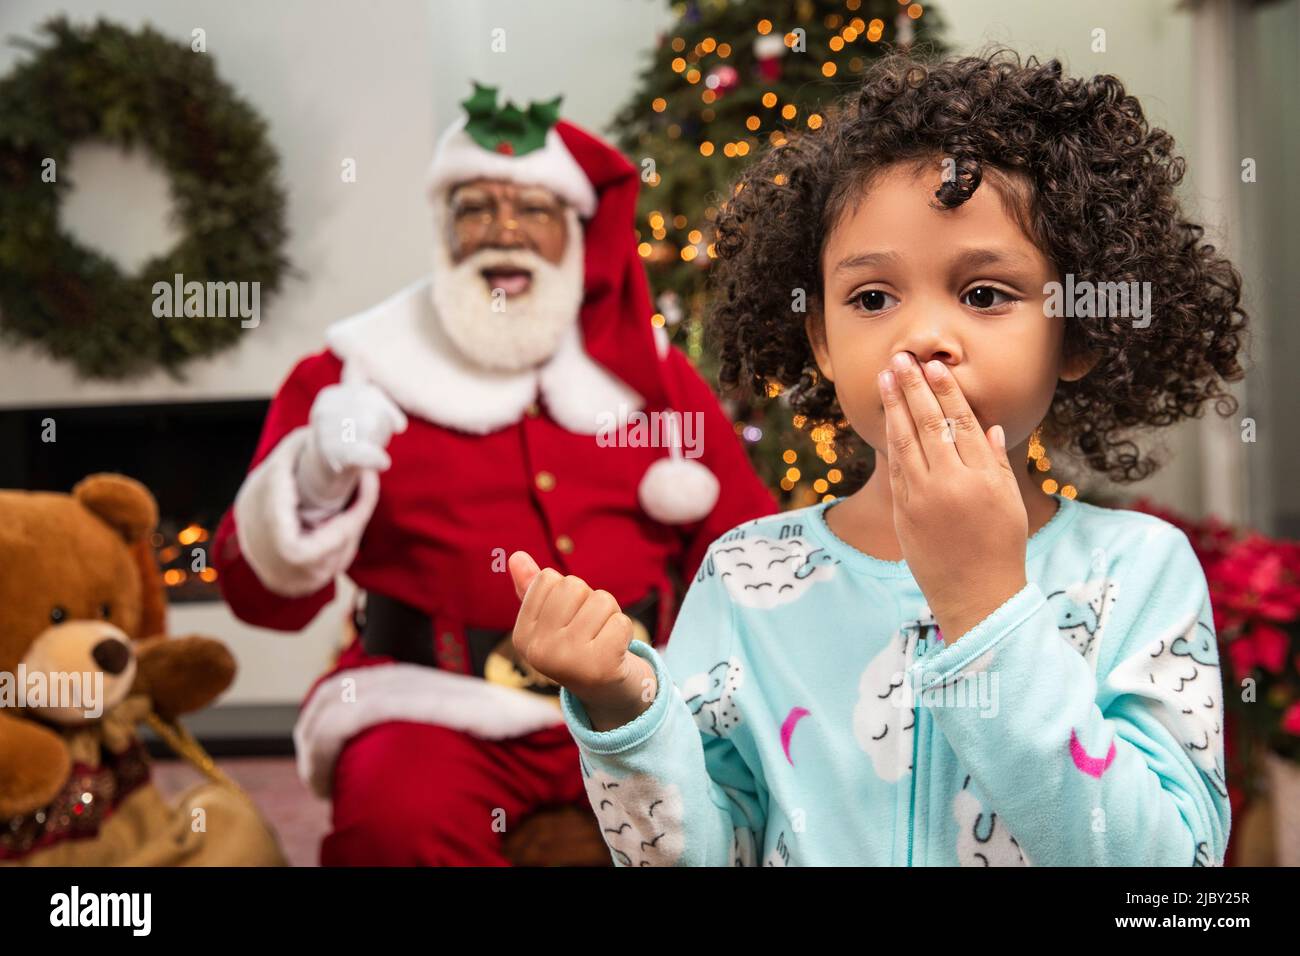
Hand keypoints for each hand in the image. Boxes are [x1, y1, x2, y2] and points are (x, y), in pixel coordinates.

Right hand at [296, 364, 407, 521]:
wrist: (323, 467)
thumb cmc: (344, 431)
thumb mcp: (349, 405)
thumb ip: (355, 382)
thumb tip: (355, 356)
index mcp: (330, 396)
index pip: (370, 395)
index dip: (390, 410)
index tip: (399, 426)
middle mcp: (323, 412)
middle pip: (373, 413)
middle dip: (384, 429)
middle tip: (380, 439)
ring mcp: (324, 435)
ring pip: (371, 431)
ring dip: (379, 443)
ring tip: (372, 449)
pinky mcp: (331, 458)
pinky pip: (364, 453)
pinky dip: (378, 459)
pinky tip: (383, 462)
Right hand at [508, 551, 656, 730]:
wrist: (610, 693)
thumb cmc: (580, 647)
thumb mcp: (554, 619)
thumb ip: (533, 589)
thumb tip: (516, 556)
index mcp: (522, 636)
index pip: (548, 579)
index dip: (568, 594)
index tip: (571, 622)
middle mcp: (539, 652)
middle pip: (573, 586)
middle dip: (590, 601)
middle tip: (592, 631)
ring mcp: (568, 661)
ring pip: (601, 600)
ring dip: (611, 616)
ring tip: (604, 640)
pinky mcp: (601, 667)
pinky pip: (621, 621)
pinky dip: (625, 631)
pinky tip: (617, 652)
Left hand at [879, 351, 1027, 642]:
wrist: (976, 597)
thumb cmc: (1001, 548)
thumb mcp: (1009, 502)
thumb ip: (997, 461)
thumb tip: (986, 426)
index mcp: (983, 477)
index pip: (961, 423)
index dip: (946, 392)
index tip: (935, 367)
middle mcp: (951, 483)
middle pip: (928, 424)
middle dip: (912, 388)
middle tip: (901, 360)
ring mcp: (922, 498)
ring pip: (905, 441)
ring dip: (894, 406)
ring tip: (886, 378)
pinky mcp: (903, 512)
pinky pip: (896, 467)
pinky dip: (891, 439)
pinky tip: (887, 418)